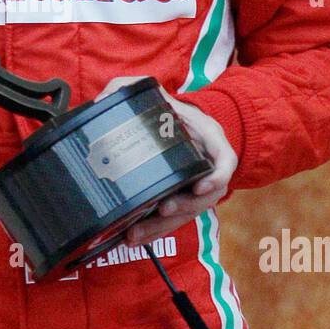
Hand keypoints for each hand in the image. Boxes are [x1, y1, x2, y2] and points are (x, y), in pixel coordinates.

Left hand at [94, 75, 237, 245]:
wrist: (168, 123)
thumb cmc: (163, 107)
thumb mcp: (150, 92)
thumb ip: (131, 90)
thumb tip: (104, 101)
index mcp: (208, 138)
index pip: (225, 161)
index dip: (216, 177)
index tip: (199, 186)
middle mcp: (206, 166)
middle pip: (204, 196)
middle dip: (184, 207)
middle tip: (162, 210)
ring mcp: (193, 187)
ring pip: (185, 214)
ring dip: (163, 227)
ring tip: (136, 234)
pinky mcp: (178, 200)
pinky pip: (171, 222)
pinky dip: (154, 232)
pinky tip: (133, 239)